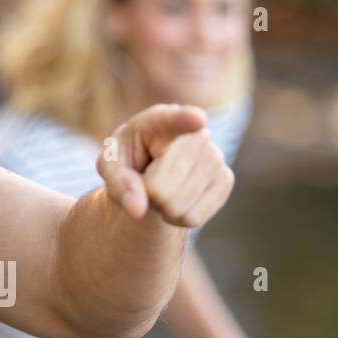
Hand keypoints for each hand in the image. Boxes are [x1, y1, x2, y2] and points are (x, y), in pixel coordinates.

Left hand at [98, 104, 234, 228]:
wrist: (152, 170)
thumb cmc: (128, 161)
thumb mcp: (111, 167)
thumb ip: (118, 184)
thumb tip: (137, 210)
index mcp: (161, 120)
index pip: (175, 119)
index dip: (186, 119)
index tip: (197, 120)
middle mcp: (195, 134)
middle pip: (161, 189)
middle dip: (147, 195)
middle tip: (147, 181)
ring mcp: (215, 156)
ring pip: (178, 207)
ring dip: (162, 208)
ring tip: (161, 188)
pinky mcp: (225, 180)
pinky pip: (193, 218)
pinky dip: (177, 218)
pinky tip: (177, 198)